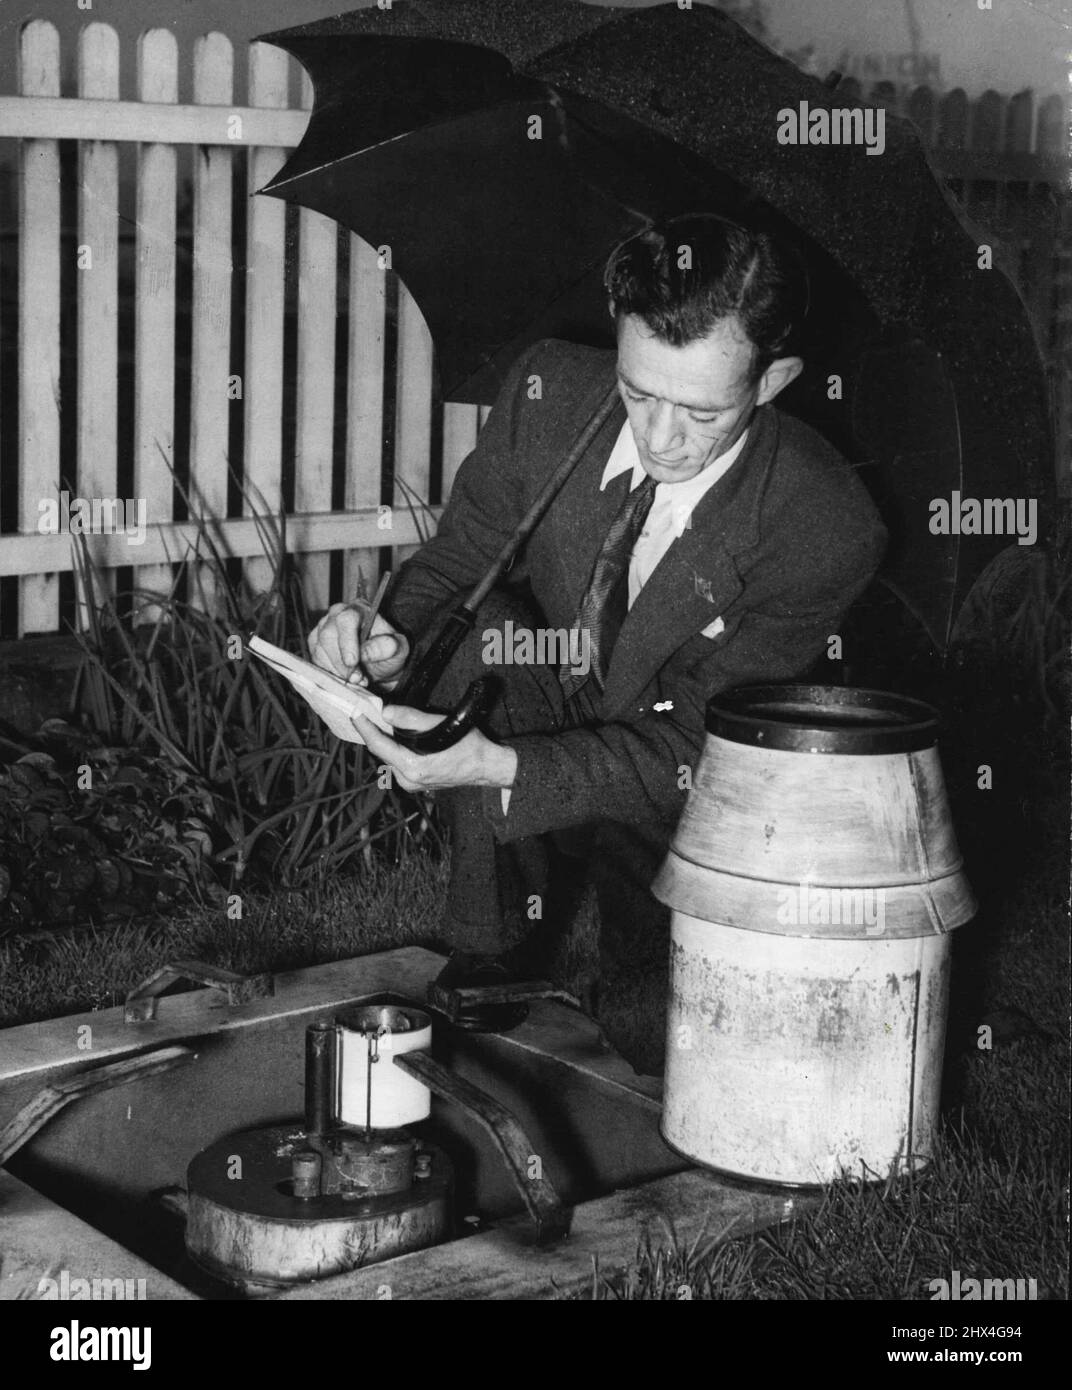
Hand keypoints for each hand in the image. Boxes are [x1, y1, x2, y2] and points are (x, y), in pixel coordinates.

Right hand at [307, 602, 409, 687]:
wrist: (380, 664)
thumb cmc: (389, 652)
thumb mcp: (398, 649)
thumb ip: (387, 647)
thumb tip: (365, 653)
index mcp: (359, 609)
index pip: (346, 620)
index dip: (347, 642)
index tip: (353, 662)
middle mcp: (337, 615)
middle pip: (328, 635)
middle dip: (342, 662)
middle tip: (357, 678)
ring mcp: (323, 629)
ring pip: (319, 650)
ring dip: (337, 670)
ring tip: (355, 680)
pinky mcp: (315, 645)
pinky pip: (315, 661)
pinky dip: (330, 673)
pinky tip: (344, 678)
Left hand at [351, 704, 517, 792]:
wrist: (486, 767)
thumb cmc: (469, 746)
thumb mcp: (441, 725)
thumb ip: (412, 718)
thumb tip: (386, 712)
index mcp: (412, 767)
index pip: (379, 746)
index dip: (364, 728)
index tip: (355, 713)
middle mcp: (408, 779)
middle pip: (382, 752)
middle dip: (374, 731)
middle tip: (366, 711)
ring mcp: (412, 784)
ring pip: (389, 757)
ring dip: (385, 739)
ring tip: (381, 720)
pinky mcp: (416, 782)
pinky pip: (398, 762)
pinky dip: (395, 748)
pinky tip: (397, 735)